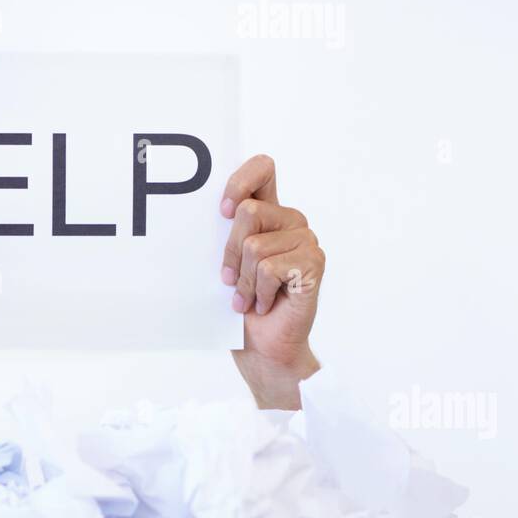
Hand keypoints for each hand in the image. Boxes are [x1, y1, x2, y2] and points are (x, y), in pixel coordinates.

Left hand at [219, 155, 323, 408]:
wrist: (260, 349)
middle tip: (233, 282)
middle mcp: (291, 221)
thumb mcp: (224, 264)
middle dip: (231, 253)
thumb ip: (223, 234)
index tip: (224, 212)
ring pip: (255, 246)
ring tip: (250, 298)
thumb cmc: (240, 309)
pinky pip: (270, 268)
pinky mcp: (314, 264)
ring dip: (244, 281)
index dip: (240, 181)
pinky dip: (260, 293)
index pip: (263, 168)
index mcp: (270, 214)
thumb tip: (202, 211)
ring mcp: (306, 241)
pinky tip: (265, 304)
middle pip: (250, 212)